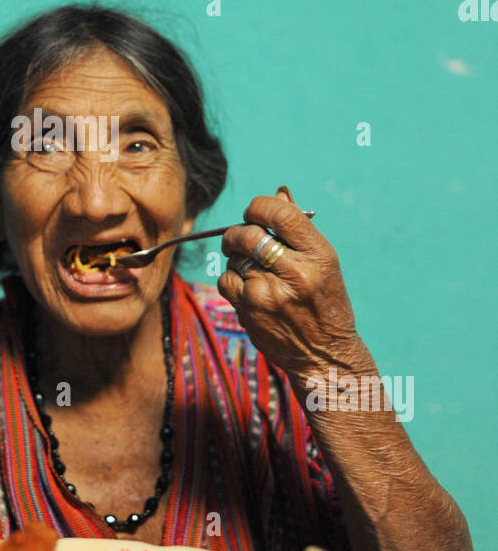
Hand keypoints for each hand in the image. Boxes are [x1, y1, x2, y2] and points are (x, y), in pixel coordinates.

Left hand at [216, 186, 364, 377]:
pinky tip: (248, 289)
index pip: (281, 213)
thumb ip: (298, 229)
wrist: (324, 356)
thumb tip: (278, 193)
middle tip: (240, 239)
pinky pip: (226, 280)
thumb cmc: (324, 303)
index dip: (260, 206)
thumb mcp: (323, 264)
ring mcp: (270, 294)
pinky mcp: (251, 311)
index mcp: (319, 255)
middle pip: (249, 234)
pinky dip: (231, 280)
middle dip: (238, 232)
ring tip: (253, 271)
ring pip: (234, 258)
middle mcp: (296, 273)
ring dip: (236, 259)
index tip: (255, 213)